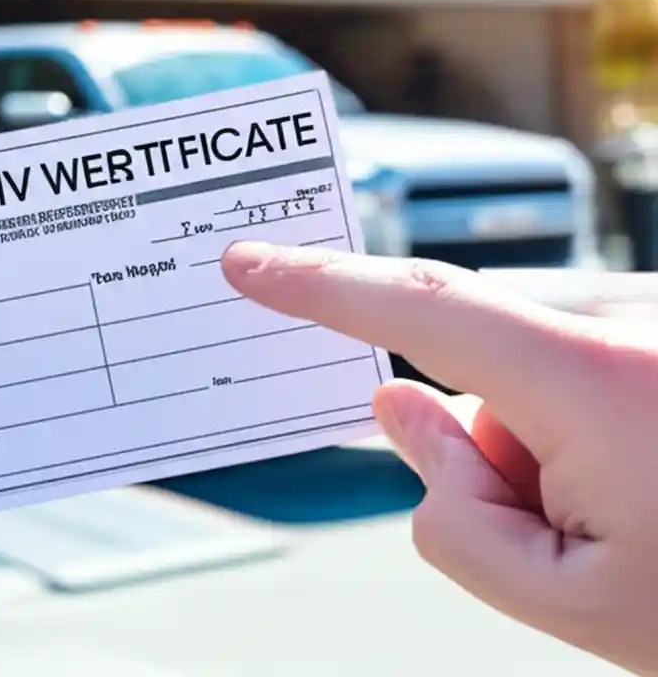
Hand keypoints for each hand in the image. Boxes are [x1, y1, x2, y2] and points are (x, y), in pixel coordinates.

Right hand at [222, 242, 657, 675]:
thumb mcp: (572, 602)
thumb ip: (449, 515)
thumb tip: (401, 412)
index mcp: (598, 381)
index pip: (418, 309)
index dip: (317, 286)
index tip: (248, 263)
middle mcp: (637, 320)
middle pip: (478, 358)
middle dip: (490, 443)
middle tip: (569, 529)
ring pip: (533, 360)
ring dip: (549, 435)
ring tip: (639, 511)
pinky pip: (583, 351)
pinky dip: (586, 416)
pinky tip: (650, 475)